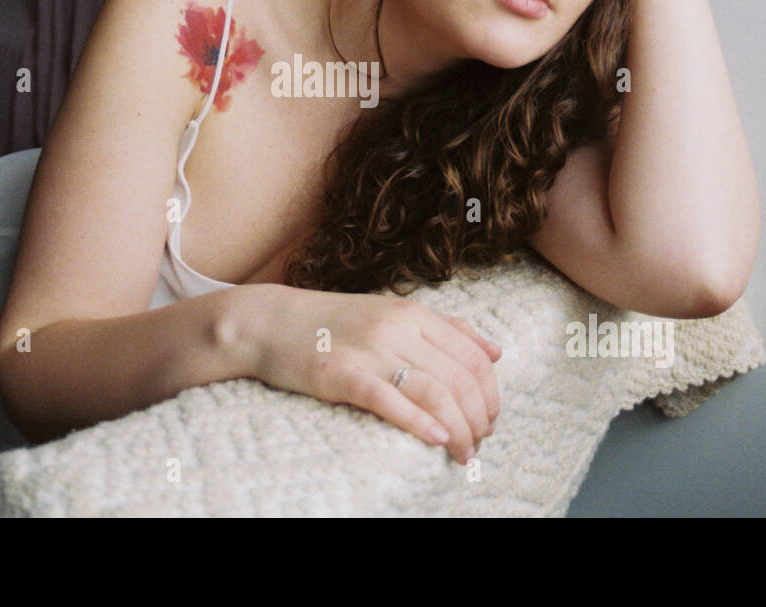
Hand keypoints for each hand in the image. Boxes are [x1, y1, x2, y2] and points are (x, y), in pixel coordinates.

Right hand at [250, 284, 502, 464]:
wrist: (269, 322)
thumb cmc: (333, 324)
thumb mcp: (391, 314)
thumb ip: (445, 329)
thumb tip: (496, 352)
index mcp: (413, 313)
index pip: (473, 356)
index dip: (491, 394)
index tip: (490, 419)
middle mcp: (396, 329)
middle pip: (460, 378)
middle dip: (478, 418)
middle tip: (479, 443)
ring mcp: (369, 351)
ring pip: (434, 392)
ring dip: (458, 429)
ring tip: (463, 453)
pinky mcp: (341, 375)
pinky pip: (389, 400)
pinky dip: (419, 423)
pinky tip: (436, 440)